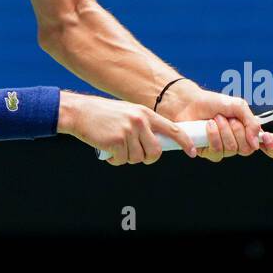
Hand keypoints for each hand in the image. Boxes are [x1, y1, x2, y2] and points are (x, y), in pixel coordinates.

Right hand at [59, 93, 200, 165]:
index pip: (173, 129)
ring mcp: (128, 131)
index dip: (185, 142)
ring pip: (138, 158)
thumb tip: (156, 145)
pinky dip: (115, 160)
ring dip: (127, 158)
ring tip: (116, 147)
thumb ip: (143, 125)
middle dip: (146, 157)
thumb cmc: (103, 115)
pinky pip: (123, 160)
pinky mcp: (117, 141)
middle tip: (133, 153)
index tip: (193, 152)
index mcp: (145, 113)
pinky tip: (108, 150)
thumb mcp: (128, 113)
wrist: (80, 112)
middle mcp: (140, 121)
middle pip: (156, 152)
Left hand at [162, 87, 272, 161]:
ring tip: (216, 119)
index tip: (268, 138)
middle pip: (248, 148)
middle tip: (228, 118)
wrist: (190, 103)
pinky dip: (213, 135)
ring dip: (223, 130)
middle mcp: (238, 142)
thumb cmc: (213, 103)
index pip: (267, 147)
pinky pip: (217, 151)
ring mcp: (224, 149)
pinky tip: (208, 126)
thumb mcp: (238, 106)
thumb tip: (257, 141)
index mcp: (248, 132)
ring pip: (232, 149)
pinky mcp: (209, 152)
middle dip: (238, 130)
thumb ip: (252, 122)